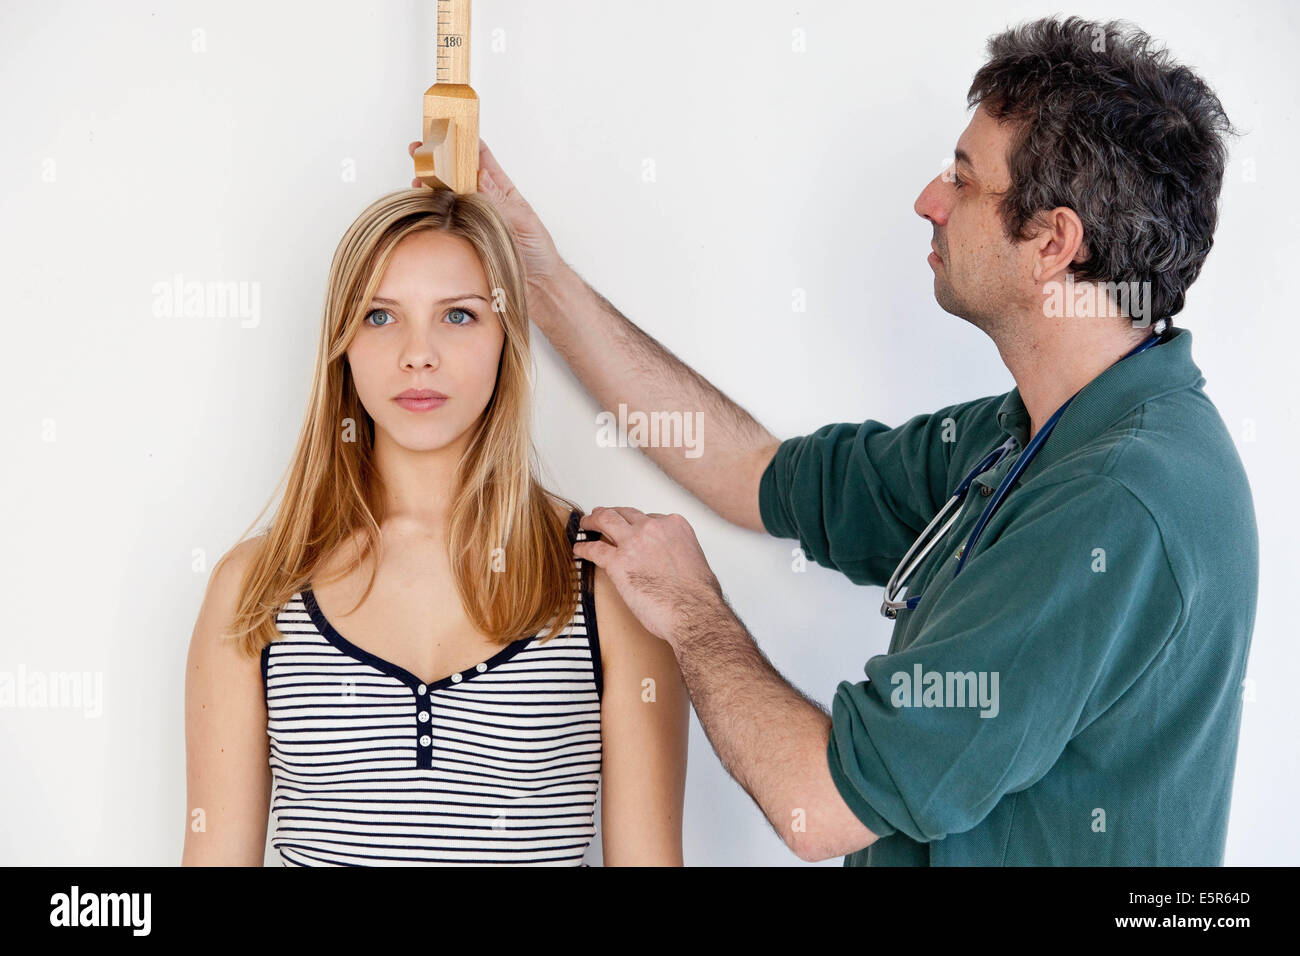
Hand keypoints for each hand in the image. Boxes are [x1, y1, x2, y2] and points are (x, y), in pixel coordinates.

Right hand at [407, 138, 563, 288]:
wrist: (537, 288)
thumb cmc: (537, 252)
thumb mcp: (523, 220)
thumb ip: (500, 201)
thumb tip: (481, 176)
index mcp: (500, 192)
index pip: (480, 160)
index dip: (465, 142)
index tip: (450, 126)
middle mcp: (482, 203)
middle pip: (456, 175)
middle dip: (438, 160)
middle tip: (420, 148)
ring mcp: (469, 221)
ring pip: (445, 197)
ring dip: (429, 185)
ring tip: (417, 177)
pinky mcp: (462, 240)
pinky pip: (443, 223)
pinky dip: (430, 213)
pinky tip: (421, 205)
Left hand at [574, 507, 726, 648]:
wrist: (693, 612)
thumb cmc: (699, 596)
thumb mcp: (696, 561)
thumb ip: (679, 554)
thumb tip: (671, 562)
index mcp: (675, 526)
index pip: (650, 518)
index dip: (637, 525)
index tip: (632, 529)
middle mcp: (654, 528)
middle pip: (626, 514)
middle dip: (612, 514)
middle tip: (602, 516)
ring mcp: (634, 542)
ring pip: (606, 520)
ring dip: (593, 520)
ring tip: (585, 524)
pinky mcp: (617, 562)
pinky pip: (594, 549)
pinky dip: (584, 548)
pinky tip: (579, 550)